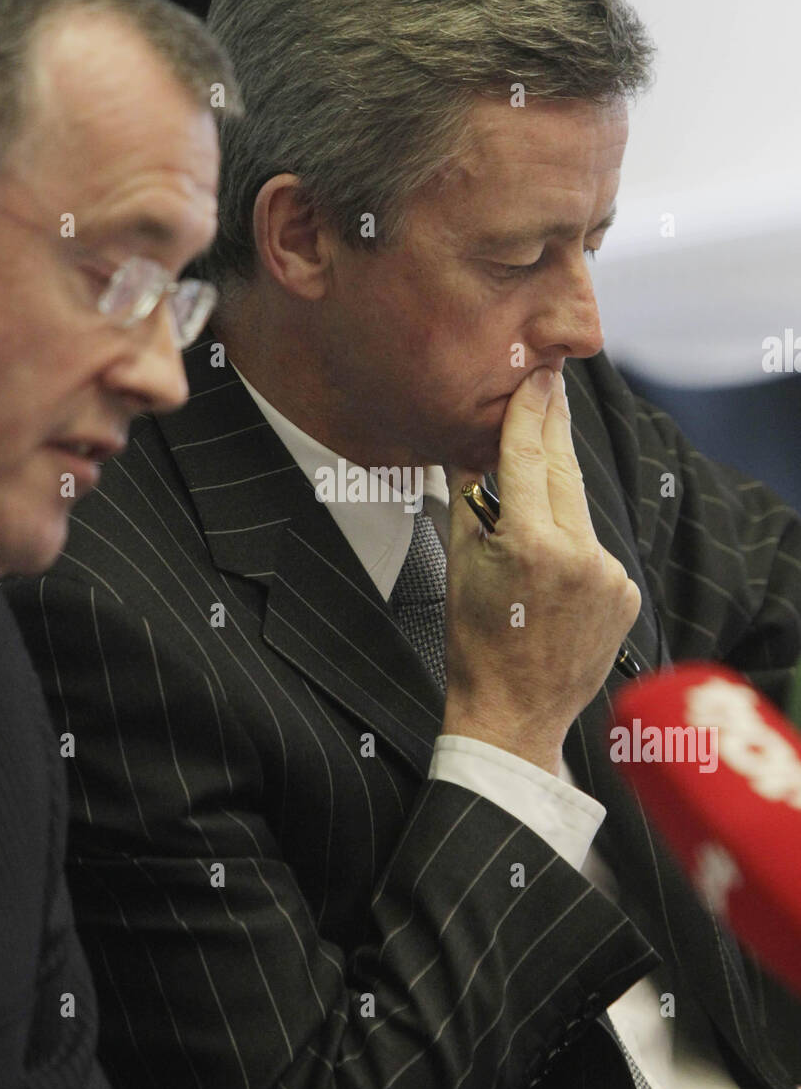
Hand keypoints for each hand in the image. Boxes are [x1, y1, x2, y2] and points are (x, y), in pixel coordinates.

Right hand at [443, 367, 640, 772]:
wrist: (514, 714)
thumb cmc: (476, 644)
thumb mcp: (461, 564)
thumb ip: (470, 500)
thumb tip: (470, 447)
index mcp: (530, 545)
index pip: (528, 458)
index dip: (530, 411)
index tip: (537, 374)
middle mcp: (579, 556)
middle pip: (563, 471)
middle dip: (554, 427)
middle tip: (551, 382)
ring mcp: (609, 576)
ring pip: (579, 511)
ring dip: (558, 493)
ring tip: (534, 484)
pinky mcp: (626, 594)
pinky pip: (596, 548)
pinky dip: (575, 541)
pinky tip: (553, 562)